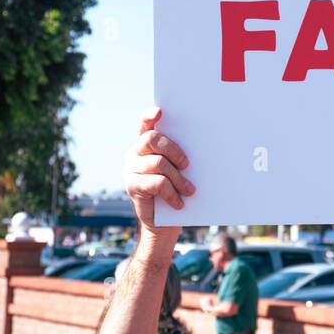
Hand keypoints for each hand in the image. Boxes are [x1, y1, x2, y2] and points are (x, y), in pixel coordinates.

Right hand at [124, 106, 195, 237]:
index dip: (150, 116)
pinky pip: (156, 183)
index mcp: (146, 144)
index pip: (146, 124)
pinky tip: (179, 203)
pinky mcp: (131, 185)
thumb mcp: (179, 170)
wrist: (164, 221)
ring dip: (178, 178)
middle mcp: (135, 152)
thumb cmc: (176, 190)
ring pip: (158, 163)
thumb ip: (181, 156)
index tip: (160, 111)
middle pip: (152, 139)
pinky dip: (172, 193)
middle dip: (174, 149)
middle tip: (187, 164)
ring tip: (190, 190)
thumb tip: (203, 145)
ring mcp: (130, 169)